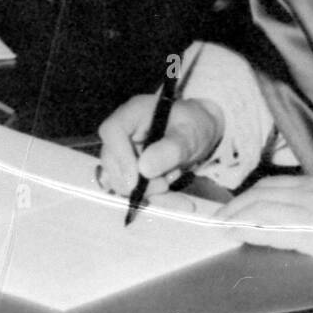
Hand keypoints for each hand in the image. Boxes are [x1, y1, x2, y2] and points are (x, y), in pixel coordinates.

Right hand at [97, 95, 223, 197]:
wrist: (201, 133)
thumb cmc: (194, 125)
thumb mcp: (190, 135)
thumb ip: (171, 149)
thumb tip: (144, 169)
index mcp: (134, 113)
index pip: (112, 131)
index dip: (119, 157)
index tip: (136, 179)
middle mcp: (124, 132)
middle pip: (111, 161)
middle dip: (138, 181)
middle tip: (165, 184)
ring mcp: (125, 153)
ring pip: (121, 181)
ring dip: (149, 190)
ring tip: (174, 178)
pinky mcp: (131, 171)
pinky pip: (136, 191)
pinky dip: (156, 198)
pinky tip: (177, 199)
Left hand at [214, 175, 312, 273]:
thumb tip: (302, 216)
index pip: (272, 184)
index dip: (250, 195)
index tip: (236, 206)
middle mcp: (309, 190)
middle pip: (260, 192)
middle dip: (236, 205)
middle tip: (221, 218)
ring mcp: (307, 209)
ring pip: (258, 206)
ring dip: (235, 216)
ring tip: (222, 228)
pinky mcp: (308, 231)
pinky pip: (268, 226)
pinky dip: (247, 229)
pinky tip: (236, 234)